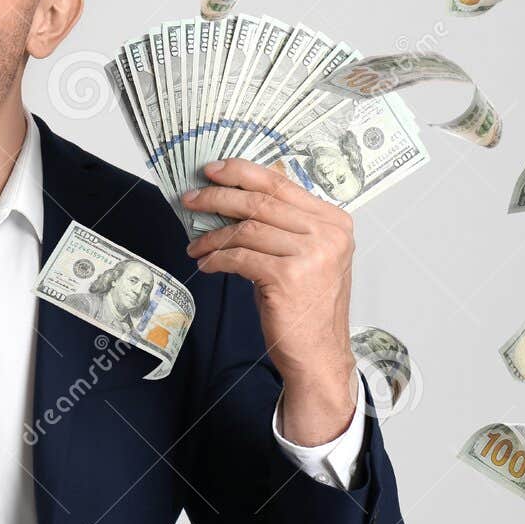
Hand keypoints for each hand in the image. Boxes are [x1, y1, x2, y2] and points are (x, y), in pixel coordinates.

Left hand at [184, 158, 356, 444]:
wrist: (319, 353)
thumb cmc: (306, 306)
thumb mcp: (304, 256)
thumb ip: (281, 226)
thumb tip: (233, 198)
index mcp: (333, 222)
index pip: (281, 184)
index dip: (242, 172)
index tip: (212, 170)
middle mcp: (327, 234)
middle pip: (260, 201)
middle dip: (218, 197)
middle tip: (190, 199)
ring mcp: (310, 255)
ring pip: (246, 229)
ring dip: (213, 236)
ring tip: (196, 245)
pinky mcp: (288, 276)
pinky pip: (239, 257)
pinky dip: (217, 258)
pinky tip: (207, 264)